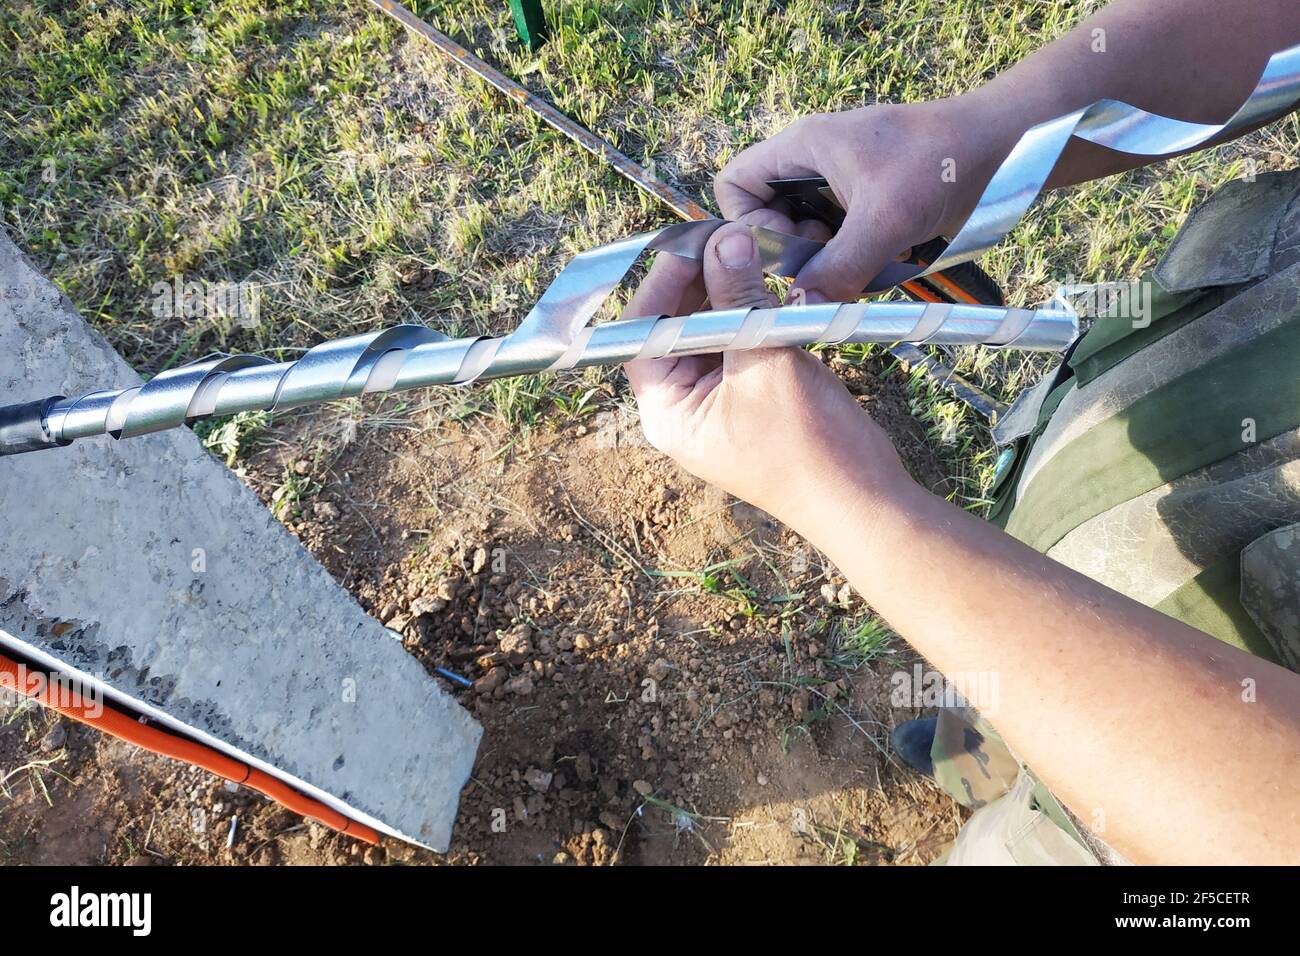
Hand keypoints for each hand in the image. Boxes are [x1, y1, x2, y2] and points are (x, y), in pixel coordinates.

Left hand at [622, 220, 912, 534]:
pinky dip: (755, 312)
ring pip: (713, 330)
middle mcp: (685, 406)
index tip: (694, 245)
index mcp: (668, 411)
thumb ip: (740, 299)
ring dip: (731, 292)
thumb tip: (725, 240)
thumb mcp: (766, 362)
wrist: (864, 499)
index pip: (644, 334)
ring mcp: (721, 401)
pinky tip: (773, 285)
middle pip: (676, 328)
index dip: (663, 286)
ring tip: (753, 252)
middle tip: (729, 238)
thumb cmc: (808, 448)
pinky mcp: (755, 394)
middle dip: (701, 282)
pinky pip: (743, 342)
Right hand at [714, 96, 1004, 303]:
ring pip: (803, 238)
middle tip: (825, 263)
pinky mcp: (866, 208)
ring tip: (857, 266)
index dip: (747, 224)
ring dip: (824, 263)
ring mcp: (839, 188)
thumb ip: (838, 269)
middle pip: (766, 218)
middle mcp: (812, 165)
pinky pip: (837, 245)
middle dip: (790, 251)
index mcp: (802, 148)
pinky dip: (850, 263)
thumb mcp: (884, 220)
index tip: (789, 248)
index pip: (734, 186)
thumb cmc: (942, 163)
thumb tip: (801, 312)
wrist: (1005, 147)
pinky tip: (879, 265)